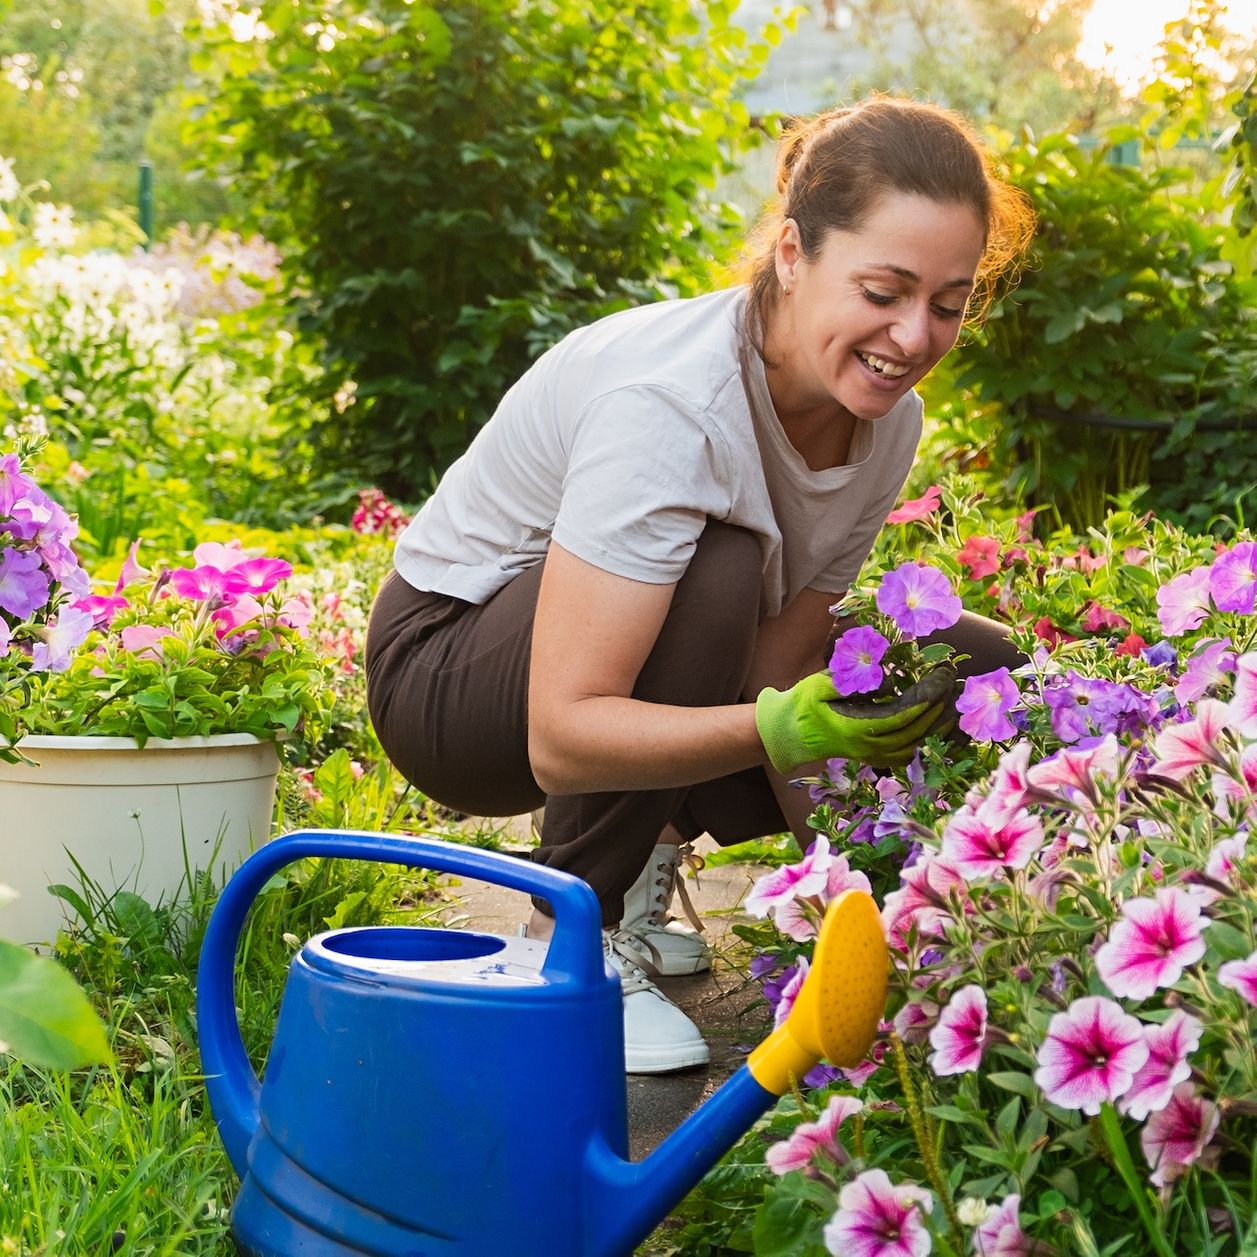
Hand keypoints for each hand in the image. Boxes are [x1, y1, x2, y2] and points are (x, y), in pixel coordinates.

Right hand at [755, 665, 956, 774]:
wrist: (788, 734)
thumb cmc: (801, 706)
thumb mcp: (817, 686)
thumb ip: (847, 681)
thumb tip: (881, 677)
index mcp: (856, 729)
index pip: (900, 717)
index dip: (924, 700)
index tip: (940, 681)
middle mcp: (867, 747)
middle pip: (913, 732)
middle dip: (936, 709)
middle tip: (951, 684)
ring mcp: (870, 755)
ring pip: (913, 747)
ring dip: (935, 728)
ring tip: (952, 707)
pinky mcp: (871, 757)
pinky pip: (905, 755)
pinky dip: (924, 743)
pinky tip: (934, 729)